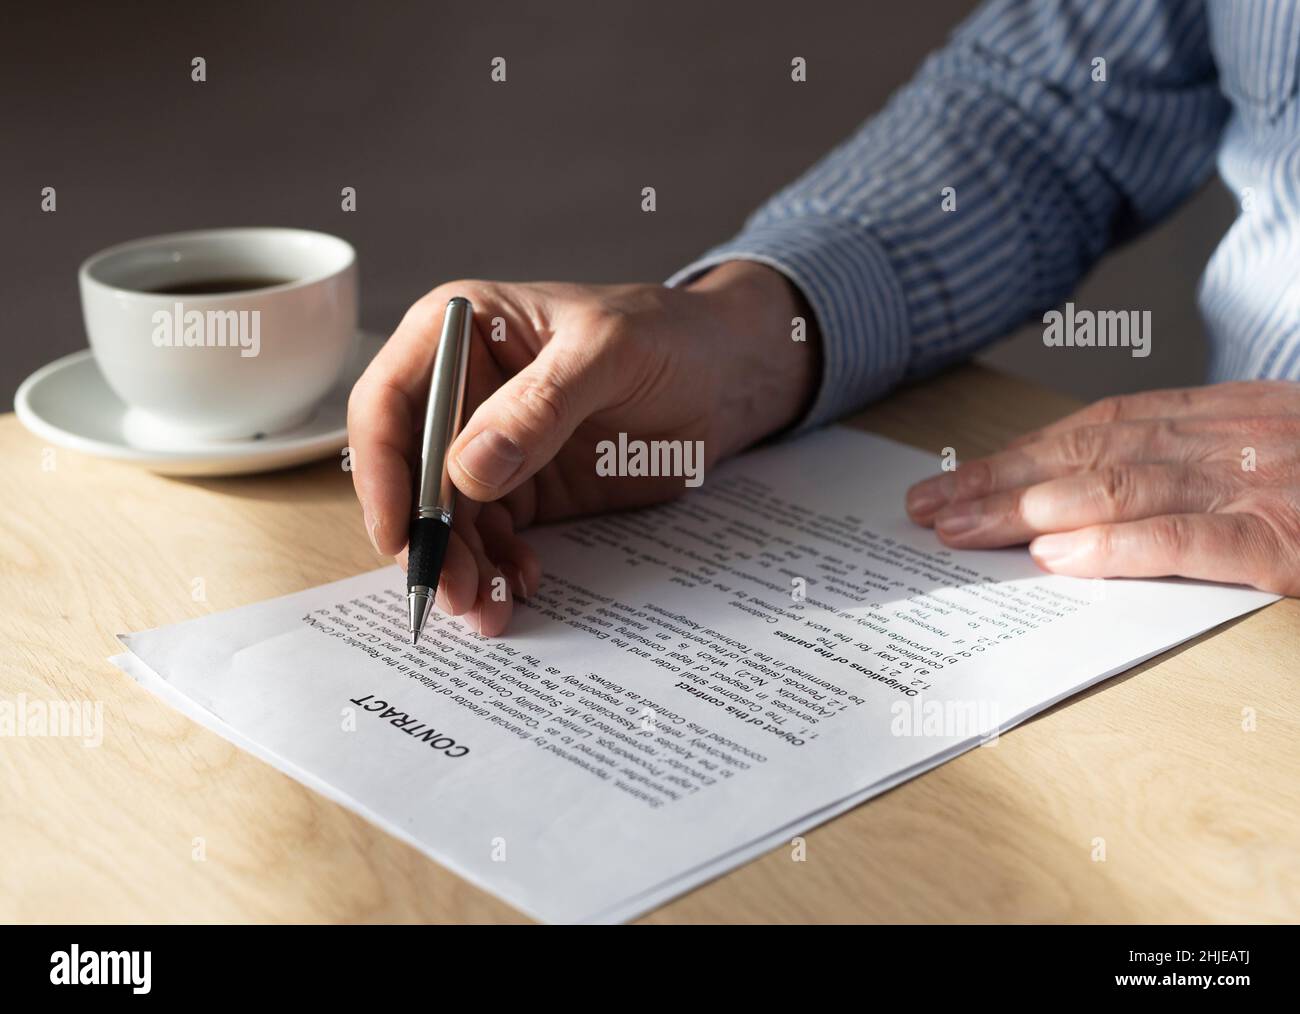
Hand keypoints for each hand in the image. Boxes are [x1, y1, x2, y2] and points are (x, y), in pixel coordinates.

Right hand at [348, 262, 818, 633]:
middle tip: (447, 592)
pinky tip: (518, 588)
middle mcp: (460, 390)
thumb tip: (469, 469)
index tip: (399, 530)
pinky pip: (493, 538)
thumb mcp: (606, 352)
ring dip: (460, 567)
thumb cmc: (665, 335)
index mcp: (457, 329)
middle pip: (412, 474)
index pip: (390, 402)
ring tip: (484, 610)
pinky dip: (498, 569)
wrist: (722, 375)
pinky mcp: (523, 489)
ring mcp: (488, 445)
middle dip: (426, 538)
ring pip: (450, 518)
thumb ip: (539, 405)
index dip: (383, 469)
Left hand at [906, 381, 1299, 594]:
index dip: (1022, 452)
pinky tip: (1060, 558)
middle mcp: (1244, 437)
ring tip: (960, 530)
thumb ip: (1198, 470)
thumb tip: (1094, 511)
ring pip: (1125, 486)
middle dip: (1001, 482)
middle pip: (1094, 453)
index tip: (957, 480)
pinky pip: (1195, 538)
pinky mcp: (1294, 539)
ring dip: (1031, 509)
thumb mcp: (1278, 453)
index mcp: (1236, 415)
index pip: (1105, 427)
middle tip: (927, 510)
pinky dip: (1123, 544)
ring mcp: (1272, 485)